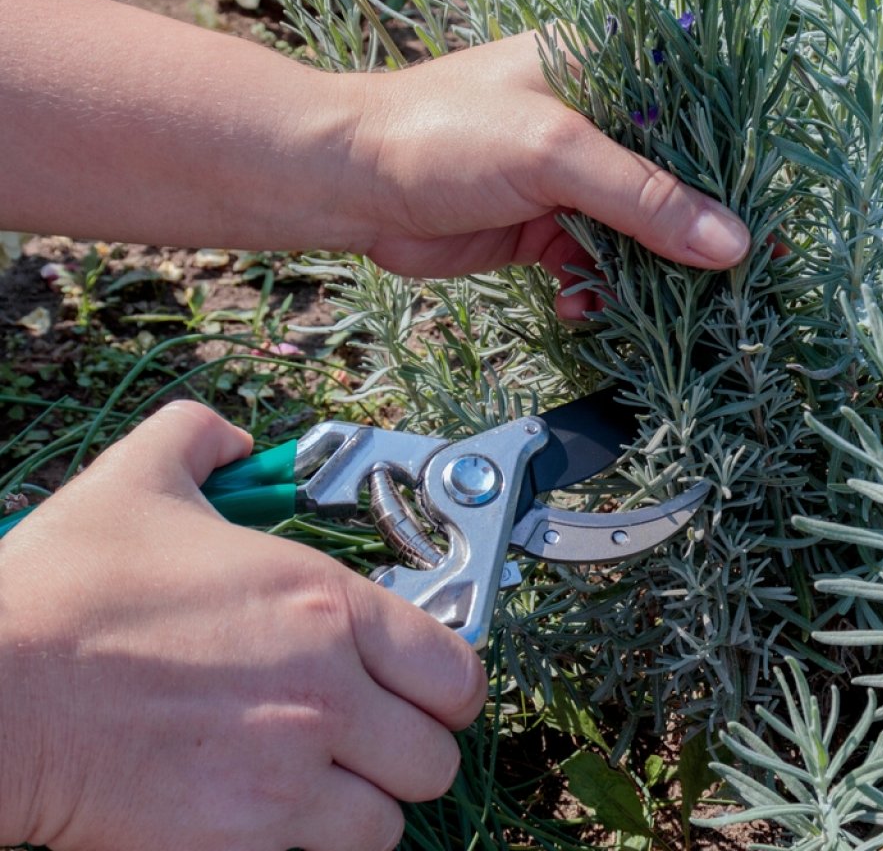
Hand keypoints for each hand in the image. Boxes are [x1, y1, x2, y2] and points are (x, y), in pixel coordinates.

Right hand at [0, 402, 486, 850]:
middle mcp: (328, 688)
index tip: (427, 693)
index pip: (454, 671)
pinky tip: (278, 816)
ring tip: (325, 785)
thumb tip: (230, 437)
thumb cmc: (63, 591)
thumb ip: (201, 439)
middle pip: (435, 756)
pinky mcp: (245, 840)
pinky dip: (318, 844)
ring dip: (367, 805)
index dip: (448, 688)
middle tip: (373, 743)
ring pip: (391, 820)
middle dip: (410, 751)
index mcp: (324, 603)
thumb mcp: (139, 479)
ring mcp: (290, 772)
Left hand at [342, 31, 750, 318]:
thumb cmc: (443, 135)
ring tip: (653, 308)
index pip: (693, 119)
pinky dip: (596, 290)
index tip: (767, 225)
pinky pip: (593, 264)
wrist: (349, 184)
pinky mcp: (541, 225)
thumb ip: (645, 199)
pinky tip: (582, 306)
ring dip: (642, 275)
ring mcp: (566, 178)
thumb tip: (729, 244)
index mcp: (603, 68)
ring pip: (634, 234)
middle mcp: (592, 120)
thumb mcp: (555, 153)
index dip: (733, 172)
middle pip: (669, 185)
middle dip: (690, 238)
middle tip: (725, 287)